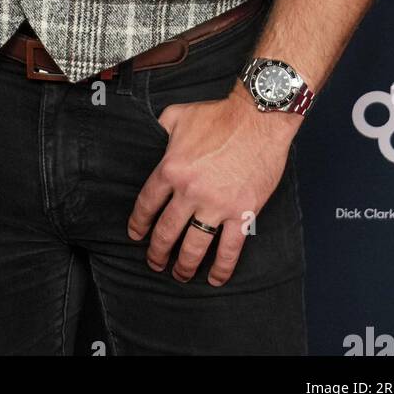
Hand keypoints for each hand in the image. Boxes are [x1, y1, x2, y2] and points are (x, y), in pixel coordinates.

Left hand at [126, 88, 297, 285]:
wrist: (258, 118)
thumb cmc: (219, 114)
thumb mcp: (177, 115)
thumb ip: (159, 130)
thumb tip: (150, 140)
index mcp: (171, 169)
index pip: (147, 204)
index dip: (139, 224)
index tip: (135, 235)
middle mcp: (190, 191)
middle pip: (166, 231)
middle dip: (157, 252)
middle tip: (153, 262)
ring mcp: (217, 206)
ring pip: (194, 246)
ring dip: (183, 265)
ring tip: (178, 274)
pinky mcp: (242, 213)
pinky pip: (229, 249)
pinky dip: (221, 268)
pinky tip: (215, 279)